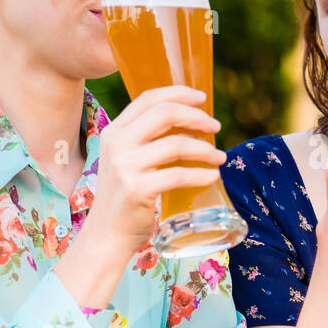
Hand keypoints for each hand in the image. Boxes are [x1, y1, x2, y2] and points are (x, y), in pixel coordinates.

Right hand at [86, 86, 228, 249]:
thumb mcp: (126, 160)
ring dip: (205, 149)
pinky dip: (201, 174)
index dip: (179, 93)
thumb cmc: (125, 197)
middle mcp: (117, 144)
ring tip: (220, 157)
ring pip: (176, 144)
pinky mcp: (137, 189)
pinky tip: (212, 176)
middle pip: (165, 113)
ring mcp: (125, 166)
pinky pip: (178, 175)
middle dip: (196, 117)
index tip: (202, 98)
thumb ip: (146, 140)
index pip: (148, 98)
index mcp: (114, 131)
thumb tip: (189, 121)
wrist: (107, 234)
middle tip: (216, 127)